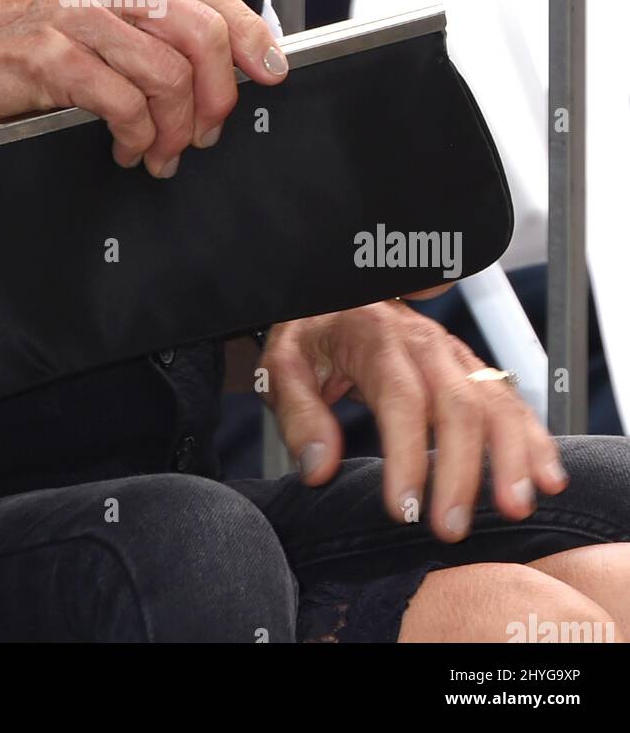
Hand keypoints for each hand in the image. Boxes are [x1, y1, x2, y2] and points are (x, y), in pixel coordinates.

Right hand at [0, 0, 287, 185]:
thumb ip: (139, 9)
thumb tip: (214, 46)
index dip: (249, 34)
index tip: (268, 69)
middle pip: (202, 32)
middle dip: (217, 94)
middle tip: (207, 129)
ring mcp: (73, 8)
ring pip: (170, 75)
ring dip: (176, 127)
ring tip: (162, 150)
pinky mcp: (51, 54)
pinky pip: (127, 104)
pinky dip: (139, 136)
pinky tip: (127, 147)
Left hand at [259, 301, 569, 542]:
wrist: (333, 300)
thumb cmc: (308, 337)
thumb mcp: (282, 366)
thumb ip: (298, 414)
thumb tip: (318, 466)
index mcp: (373, 334)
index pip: (399, 397)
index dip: (407, 455)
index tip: (403, 509)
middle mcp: (422, 340)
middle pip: (456, 402)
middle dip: (461, 469)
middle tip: (450, 527)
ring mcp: (453, 353)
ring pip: (493, 400)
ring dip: (510, 455)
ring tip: (514, 506)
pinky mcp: (471, 369)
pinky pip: (509, 400)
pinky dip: (532, 437)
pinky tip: (546, 475)